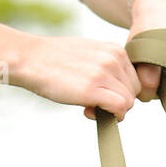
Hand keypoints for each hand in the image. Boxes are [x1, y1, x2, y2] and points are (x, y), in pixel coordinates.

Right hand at [11, 34, 140, 118]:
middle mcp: (113, 58)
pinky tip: (90, 111)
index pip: (134, 80)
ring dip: (111, 111)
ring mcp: (104, 72)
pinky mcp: (93, 88)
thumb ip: (107, 69)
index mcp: (114, 50)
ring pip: (128, 102)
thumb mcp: (89, 56)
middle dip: (118, 102)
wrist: (30, 59)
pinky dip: (111, 116)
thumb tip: (122, 96)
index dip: (120, 92)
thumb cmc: (57, 62)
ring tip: (88, 105)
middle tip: (94, 103)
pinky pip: (120, 109)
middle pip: (134, 93)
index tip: (102, 95)